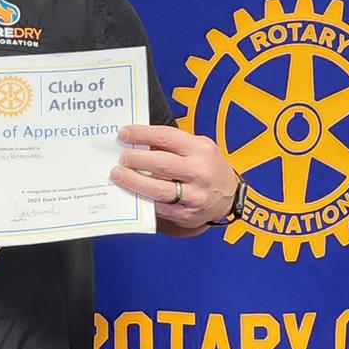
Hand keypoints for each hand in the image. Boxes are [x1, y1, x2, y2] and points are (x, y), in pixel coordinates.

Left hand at [112, 124, 238, 232]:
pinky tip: (131, 193)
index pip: (166, 137)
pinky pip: (160, 208)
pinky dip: (143, 200)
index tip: (124, 134)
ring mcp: (195, 195)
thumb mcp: (198, 148)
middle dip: (135, 159)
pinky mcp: (187, 214)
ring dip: (134, 181)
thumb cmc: (208, 168)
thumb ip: (172, 145)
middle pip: (160, 163)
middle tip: (121, 158)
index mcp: (200, 149)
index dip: (141, 134)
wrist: (229, 196)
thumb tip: (138, 142)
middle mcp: (199, 172)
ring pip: (158, 189)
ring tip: (119, 175)